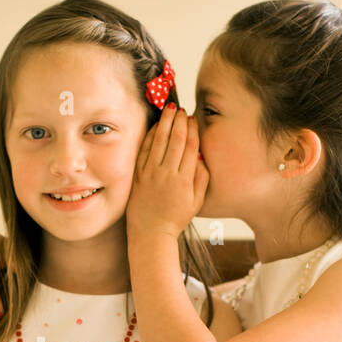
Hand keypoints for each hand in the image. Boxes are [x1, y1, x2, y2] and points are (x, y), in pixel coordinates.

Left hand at [128, 104, 207, 242]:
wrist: (151, 233)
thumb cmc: (176, 218)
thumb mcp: (196, 202)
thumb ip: (201, 178)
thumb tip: (200, 156)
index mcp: (184, 180)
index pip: (190, 148)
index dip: (192, 130)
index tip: (192, 118)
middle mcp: (167, 174)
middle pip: (175, 140)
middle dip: (179, 121)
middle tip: (181, 108)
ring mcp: (151, 174)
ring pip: (159, 142)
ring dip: (165, 123)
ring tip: (169, 110)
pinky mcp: (139, 176)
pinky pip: (145, 151)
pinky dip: (150, 136)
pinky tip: (155, 126)